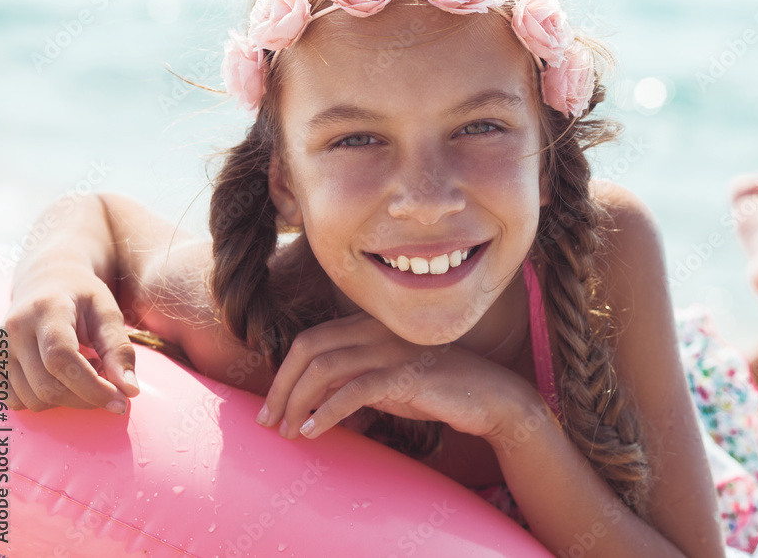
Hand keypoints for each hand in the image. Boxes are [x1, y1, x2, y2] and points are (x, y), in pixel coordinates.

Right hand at [0, 260, 138, 411]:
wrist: (48, 282)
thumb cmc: (83, 298)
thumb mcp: (108, 313)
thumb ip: (119, 349)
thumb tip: (129, 391)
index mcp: (46, 310)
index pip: (61, 359)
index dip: (92, 387)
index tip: (121, 400)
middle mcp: (14, 329)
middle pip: (48, 386)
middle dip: (86, 397)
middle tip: (109, 382)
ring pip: (34, 399)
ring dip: (69, 397)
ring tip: (85, 369)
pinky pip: (19, 401)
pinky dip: (47, 400)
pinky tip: (62, 376)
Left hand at [257, 311, 525, 440]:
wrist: (489, 397)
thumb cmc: (435, 390)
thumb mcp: (384, 380)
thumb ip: (350, 379)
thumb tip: (308, 399)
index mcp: (368, 325)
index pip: (310, 339)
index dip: (283, 373)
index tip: (272, 406)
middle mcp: (376, 330)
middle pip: (309, 348)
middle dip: (282, 386)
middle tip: (269, 422)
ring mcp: (390, 349)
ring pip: (325, 368)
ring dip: (298, 402)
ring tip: (289, 431)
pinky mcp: (405, 374)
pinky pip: (355, 390)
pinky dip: (327, 412)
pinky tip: (314, 430)